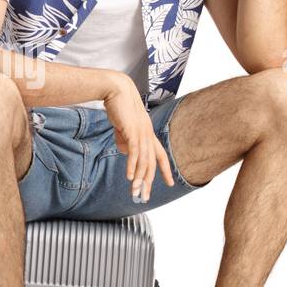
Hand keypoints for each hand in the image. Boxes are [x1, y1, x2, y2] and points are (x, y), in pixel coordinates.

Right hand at [101, 73, 174, 203]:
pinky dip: (132, 166)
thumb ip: (125, 140)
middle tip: (144, 197)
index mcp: (148, 134)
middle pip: (152, 163)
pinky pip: (135, 153)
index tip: (169, 183)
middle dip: (148, 182)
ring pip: (144, 161)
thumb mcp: (123, 127)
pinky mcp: (132, 131)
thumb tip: (125, 151)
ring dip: (139, 179)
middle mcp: (148, 135)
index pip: (161, 155)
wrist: (116, 89)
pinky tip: (130, 178)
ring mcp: (142, 133)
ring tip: (135, 192)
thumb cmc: (119, 106)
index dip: (166, 170)